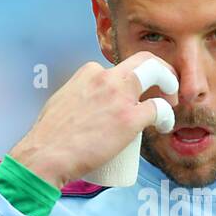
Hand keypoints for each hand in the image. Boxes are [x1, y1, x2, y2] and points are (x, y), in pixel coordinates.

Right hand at [9, 52, 177, 187]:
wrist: (45, 155)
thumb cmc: (50, 137)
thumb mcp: (62, 101)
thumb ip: (76, 97)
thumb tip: (86, 107)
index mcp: (89, 71)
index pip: (120, 69)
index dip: (132, 82)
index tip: (134, 97)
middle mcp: (106, 76)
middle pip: (145, 60)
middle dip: (161, 70)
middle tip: (166, 90)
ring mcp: (119, 95)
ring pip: (157, 75)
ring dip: (170, 86)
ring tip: (169, 105)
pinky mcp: (129, 118)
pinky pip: (159, 109)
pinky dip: (167, 116)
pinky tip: (164, 125)